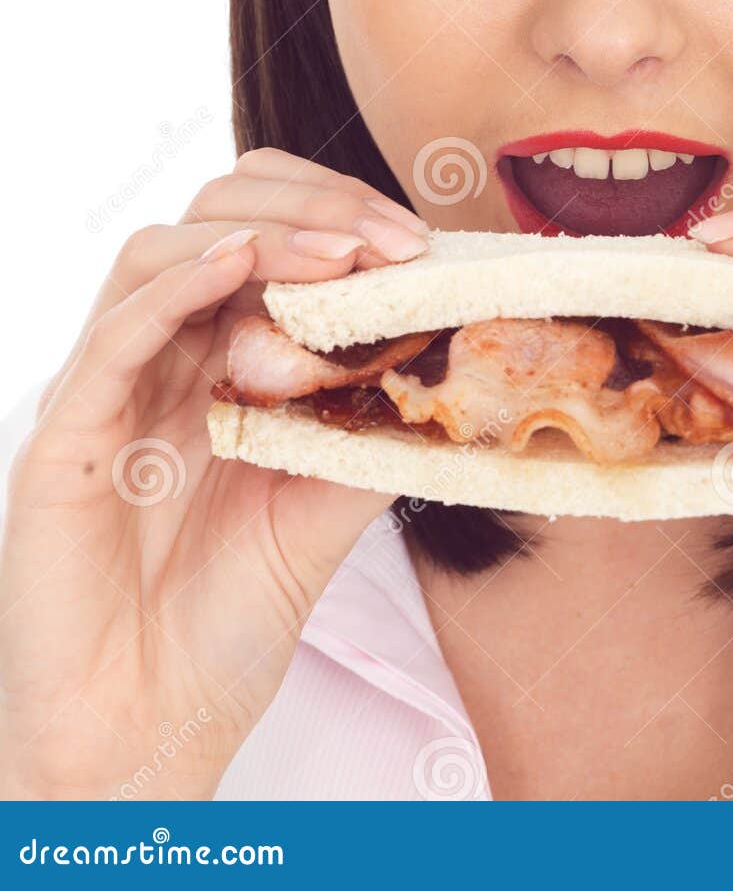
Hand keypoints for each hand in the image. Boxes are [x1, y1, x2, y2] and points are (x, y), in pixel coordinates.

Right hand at [0, 148, 428, 799]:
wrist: (144, 738)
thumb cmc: (223, 624)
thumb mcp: (324, 510)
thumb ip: (370, 429)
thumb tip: (452, 356)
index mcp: (212, 360)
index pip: (265, 234)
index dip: (336, 214)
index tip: (417, 241)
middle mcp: (158, 357)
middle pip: (216, 217)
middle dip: (312, 209)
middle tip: (391, 239)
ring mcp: (106, 389)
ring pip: (161, 252)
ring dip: (260, 234)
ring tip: (340, 255)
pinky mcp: (65, 438)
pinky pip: (114, 333)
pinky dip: (178, 284)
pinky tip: (239, 266)